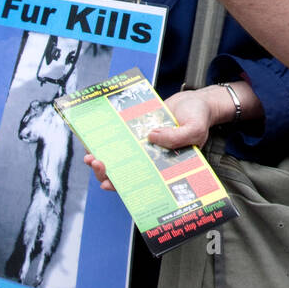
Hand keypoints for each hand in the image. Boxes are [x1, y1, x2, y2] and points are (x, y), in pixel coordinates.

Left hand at [82, 87, 241, 190]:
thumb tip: (152, 137)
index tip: (108, 182)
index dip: (122, 186)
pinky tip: (97, 139)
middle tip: (95, 162)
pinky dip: (108, 140)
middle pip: (125, 172)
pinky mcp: (138, 131)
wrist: (197, 101)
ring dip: (102, 157)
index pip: (141, 182)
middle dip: (106, 172)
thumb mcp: (194, 129)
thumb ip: (177, 137)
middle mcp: (151, 158)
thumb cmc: (199, 118)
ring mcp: (143, 145)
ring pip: (119, 157)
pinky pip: (121, 138)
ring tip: (90, 154)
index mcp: (164, 165)